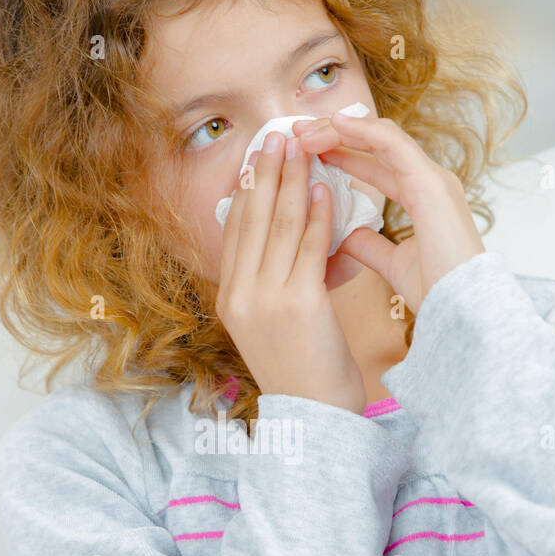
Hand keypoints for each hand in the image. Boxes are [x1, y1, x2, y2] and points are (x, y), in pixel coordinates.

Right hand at [216, 131, 367, 414]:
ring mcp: (266, 299)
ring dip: (292, 181)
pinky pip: (309, 245)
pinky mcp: (298, 303)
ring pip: (279, 225)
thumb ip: (269, 286)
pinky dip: (317, 213)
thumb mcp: (271, 328)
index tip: (257, 161)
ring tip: (302, 149)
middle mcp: (240, 295)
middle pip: (252, 220)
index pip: (235, 232)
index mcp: (230, 299)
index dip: (247, 191)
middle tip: (277, 138)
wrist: (314, 418)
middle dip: (265, 173)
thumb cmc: (304, 374)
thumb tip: (283, 244)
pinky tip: (324, 188)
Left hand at [292, 110, 483, 316]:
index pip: (377, 165)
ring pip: (382, 136)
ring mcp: (432, 178)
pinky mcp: (431, 183)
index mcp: (422, 198)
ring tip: (304, 130)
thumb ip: (370, 245)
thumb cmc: (437, 292)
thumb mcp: (392, 264)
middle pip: (377, 144)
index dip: (343, 155)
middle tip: (297, 134)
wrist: (462, 309)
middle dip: (336, 135)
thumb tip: (343, 236)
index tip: (307, 154)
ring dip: (340, 129)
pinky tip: (334, 125)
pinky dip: (361, 131)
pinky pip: (391, 144)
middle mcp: (429, 181)